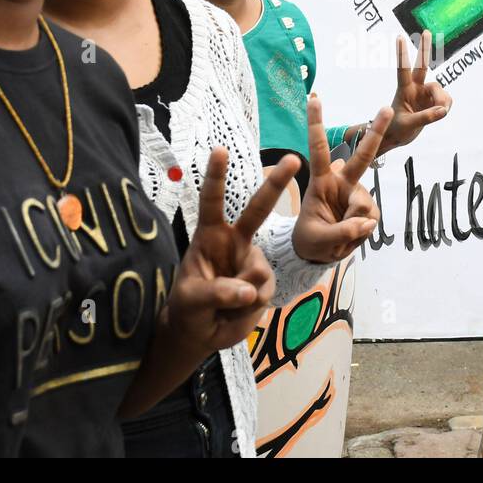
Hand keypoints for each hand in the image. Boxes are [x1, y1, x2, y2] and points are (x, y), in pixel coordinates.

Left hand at [170, 147, 297, 353]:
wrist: (201, 332)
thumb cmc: (188, 308)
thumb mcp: (191, 300)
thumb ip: (217, 292)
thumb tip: (250, 290)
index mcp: (210, 236)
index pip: (212, 202)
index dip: (216, 177)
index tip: (220, 150)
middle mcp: (235, 242)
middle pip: (258, 209)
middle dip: (276, 183)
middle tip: (294, 159)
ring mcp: (252, 261)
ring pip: (258, 271)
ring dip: (240, 295)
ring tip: (221, 306)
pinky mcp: (264, 283)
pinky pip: (263, 292)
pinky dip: (248, 307)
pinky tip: (235, 311)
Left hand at [293, 96, 391, 263]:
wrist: (318, 252)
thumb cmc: (310, 238)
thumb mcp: (317, 239)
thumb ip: (341, 231)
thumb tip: (367, 223)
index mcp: (321, 181)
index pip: (318, 151)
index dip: (315, 125)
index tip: (314, 98)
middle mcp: (343, 183)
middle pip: (362, 157)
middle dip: (375, 132)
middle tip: (387, 108)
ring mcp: (358, 195)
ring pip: (363, 208)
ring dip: (352, 227)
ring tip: (336, 235)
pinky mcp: (369, 210)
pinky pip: (370, 221)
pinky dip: (360, 233)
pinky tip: (350, 235)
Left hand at [382, 30, 451, 152]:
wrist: (399, 136)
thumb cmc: (397, 129)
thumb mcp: (409, 125)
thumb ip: (426, 117)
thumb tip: (443, 110)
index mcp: (403, 90)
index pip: (403, 69)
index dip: (402, 54)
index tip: (399, 37)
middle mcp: (415, 88)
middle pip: (422, 66)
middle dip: (425, 49)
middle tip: (426, 31)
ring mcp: (425, 93)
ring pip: (440, 90)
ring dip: (443, 101)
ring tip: (441, 113)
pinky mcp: (433, 101)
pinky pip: (446, 100)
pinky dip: (446, 106)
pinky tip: (441, 113)